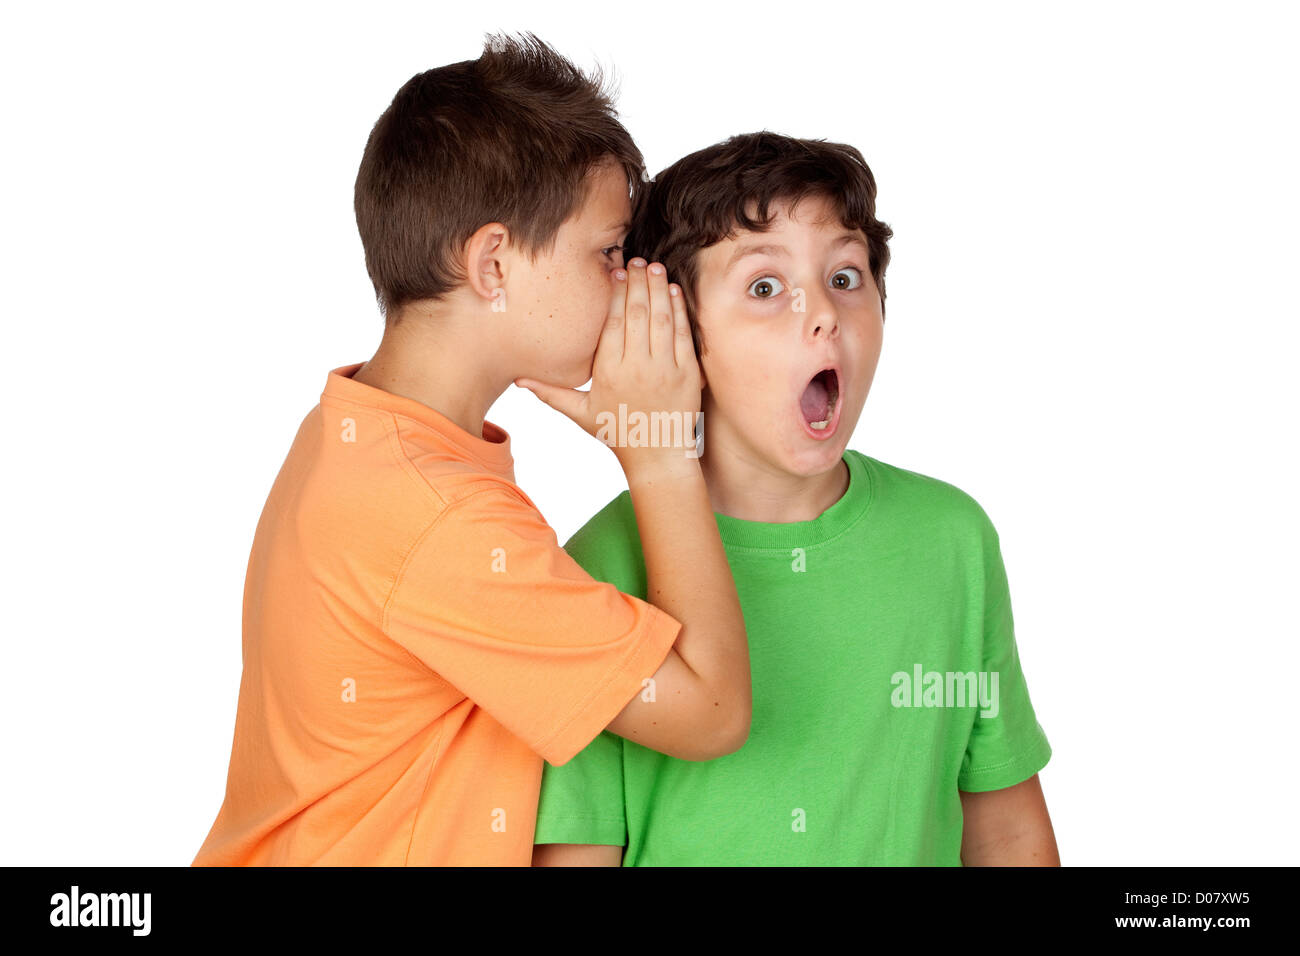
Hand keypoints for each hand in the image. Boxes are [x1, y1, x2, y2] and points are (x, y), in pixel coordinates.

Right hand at [515, 258, 701, 480]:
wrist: (658, 457)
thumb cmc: (618, 433)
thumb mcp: (581, 413)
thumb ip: (551, 393)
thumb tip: (518, 381)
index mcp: (609, 372)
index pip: (612, 322)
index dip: (615, 293)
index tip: (615, 272)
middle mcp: (637, 367)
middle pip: (637, 313)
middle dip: (637, 282)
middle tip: (636, 260)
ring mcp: (665, 369)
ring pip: (661, 318)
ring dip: (658, 289)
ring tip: (654, 267)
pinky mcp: (688, 374)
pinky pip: (683, 334)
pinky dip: (679, 310)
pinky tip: (674, 292)